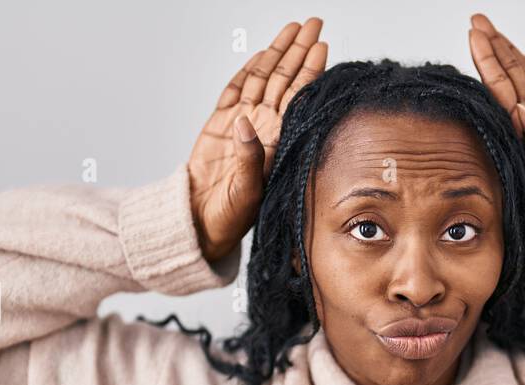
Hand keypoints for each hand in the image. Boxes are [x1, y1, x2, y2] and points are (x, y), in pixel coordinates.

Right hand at [188, 18, 327, 262]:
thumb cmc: (231, 216)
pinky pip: (237, 90)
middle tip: (314, 23)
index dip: (310, 70)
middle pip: (285, 79)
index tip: (323, 46)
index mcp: (277, 142)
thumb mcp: (246, 192)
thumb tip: (245, 123)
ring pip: (264, 79)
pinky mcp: (220, 124)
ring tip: (294, 29)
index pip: (298, 97)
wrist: (201, 221)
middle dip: (299, 50)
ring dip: (278, 53)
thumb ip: (248, 158)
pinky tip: (262, 55)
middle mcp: (264, 128)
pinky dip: (248, 71)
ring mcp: (243, 124)